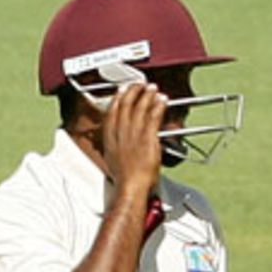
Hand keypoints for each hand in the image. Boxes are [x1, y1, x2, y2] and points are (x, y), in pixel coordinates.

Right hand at [101, 82, 166, 196]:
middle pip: (125, 105)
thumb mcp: (113, 159)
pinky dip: (158, 106)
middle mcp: (120, 132)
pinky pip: (153, 117)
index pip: (112, 111)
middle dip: (133, 91)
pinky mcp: (147, 138)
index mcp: (110, 137)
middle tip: (140, 84)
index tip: (123, 89)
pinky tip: (162, 100)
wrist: (131, 187)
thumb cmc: (125, 180)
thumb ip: (115, 147)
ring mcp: (133, 134)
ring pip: (140, 108)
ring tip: (153, 88)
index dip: (118, 98)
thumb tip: (117, 144)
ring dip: (147, 95)